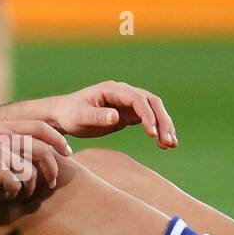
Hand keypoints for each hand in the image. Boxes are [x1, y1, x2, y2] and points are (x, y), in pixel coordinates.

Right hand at [0, 120, 70, 205]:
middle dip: (52, 169)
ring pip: (30, 172)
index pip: (41, 127)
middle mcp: (2, 134)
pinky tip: (4, 196)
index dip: (58, 140)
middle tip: (53, 183)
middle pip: (42, 151)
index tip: (67, 153)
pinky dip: (13, 194)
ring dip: (29, 188)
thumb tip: (50, 156)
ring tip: (21, 194)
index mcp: (4, 126)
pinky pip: (15, 184)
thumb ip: (18, 149)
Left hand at [46, 81, 176, 148]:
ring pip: (154, 111)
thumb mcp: (79, 116)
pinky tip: (164, 145)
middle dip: (163, 121)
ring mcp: (128, 104)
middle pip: (152, 103)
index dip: (147, 115)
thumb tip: (116, 116)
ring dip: (164, 126)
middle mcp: (124, 94)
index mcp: (112, 90)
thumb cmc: (69, 114)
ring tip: (171, 145)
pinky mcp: (128, 115)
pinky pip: (149, 120)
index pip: (137, 99)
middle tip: (169, 141)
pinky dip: (158, 131)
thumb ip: (97, 116)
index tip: (152, 133)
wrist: (62, 116)